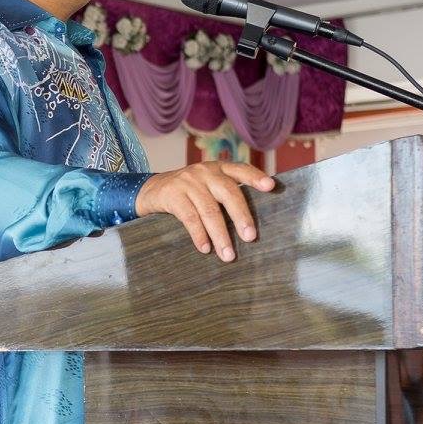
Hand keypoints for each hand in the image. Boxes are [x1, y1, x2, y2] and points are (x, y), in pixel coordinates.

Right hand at [135, 161, 275, 258]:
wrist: (151, 190)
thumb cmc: (189, 193)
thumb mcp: (207, 186)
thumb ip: (226, 194)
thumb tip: (251, 225)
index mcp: (219, 169)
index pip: (241, 170)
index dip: (256, 177)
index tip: (271, 187)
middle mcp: (205, 172)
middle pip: (228, 193)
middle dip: (241, 216)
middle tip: (250, 238)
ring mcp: (188, 182)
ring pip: (209, 210)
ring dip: (220, 235)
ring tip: (228, 255)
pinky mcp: (172, 195)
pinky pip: (189, 218)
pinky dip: (199, 235)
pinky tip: (205, 248)